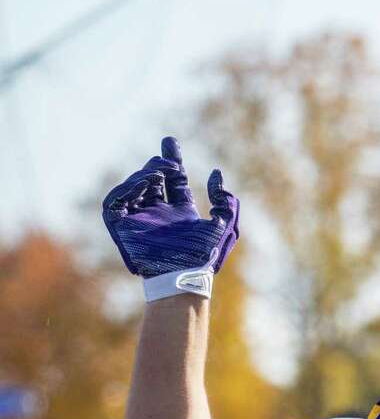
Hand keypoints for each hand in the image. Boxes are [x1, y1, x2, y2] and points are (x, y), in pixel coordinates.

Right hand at [102, 137, 239, 299]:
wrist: (184, 276)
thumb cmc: (205, 257)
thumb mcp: (224, 225)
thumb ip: (224, 201)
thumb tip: (216, 174)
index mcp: (180, 213)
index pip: (173, 181)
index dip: (172, 160)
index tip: (170, 142)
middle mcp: (159, 214)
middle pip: (152, 180)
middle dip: (157, 165)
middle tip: (168, 163)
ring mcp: (140, 220)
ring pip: (133, 188)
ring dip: (144, 176)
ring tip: (159, 174)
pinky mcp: (122, 228)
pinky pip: (115, 203)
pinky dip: (125, 190)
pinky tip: (144, 183)